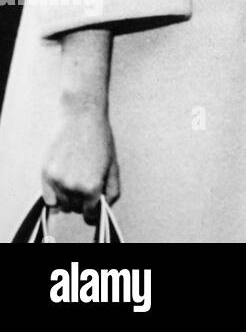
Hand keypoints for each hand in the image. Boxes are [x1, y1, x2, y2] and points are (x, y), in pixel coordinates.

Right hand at [41, 101, 119, 224]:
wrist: (82, 117)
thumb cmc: (100, 140)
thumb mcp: (113, 165)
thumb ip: (112, 190)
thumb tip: (106, 205)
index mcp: (92, 186)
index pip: (90, 213)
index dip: (94, 209)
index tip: (94, 204)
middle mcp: (73, 187)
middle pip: (75, 209)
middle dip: (82, 201)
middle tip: (87, 182)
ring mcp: (57, 181)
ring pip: (61, 204)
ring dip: (68, 196)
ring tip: (77, 176)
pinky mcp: (45, 173)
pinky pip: (48, 197)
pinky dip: (55, 193)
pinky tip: (65, 178)